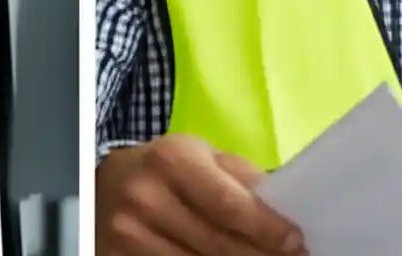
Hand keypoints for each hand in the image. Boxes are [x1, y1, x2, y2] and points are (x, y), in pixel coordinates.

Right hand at [97, 134, 306, 255]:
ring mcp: (129, 235)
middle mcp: (146, 198)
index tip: (296, 242)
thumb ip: (243, 179)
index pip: (230, 206)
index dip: (268, 230)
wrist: (105, 184)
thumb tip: (287, 212)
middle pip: (220, 245)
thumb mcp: (203, 156)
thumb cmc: (166, 168)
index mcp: (172, 160)